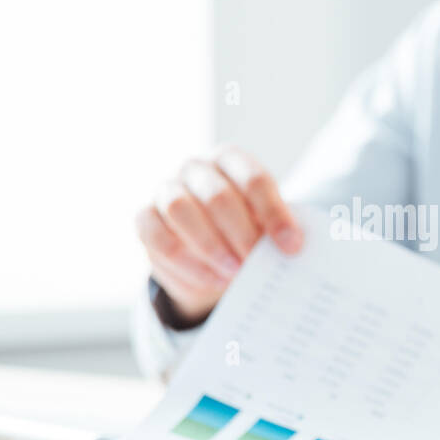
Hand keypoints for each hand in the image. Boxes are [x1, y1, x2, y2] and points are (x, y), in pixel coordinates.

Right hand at [136, 147, 302, 325]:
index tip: (292, 246)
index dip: (275, 214)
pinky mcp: (145, 217)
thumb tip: (294, 248)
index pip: (254, 180)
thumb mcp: (264, 224)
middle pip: (217, 196)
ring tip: (234, 273)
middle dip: (241, 234)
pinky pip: (158, 237)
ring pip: (181, 210)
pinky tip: (212, 280)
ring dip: (211, 247)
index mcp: (231, 160)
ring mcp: (166, 189)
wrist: (207, 248)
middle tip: (256, 263)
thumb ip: (275, 230)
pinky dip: (186, 263)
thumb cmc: (243, 228)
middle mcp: (196, 168)